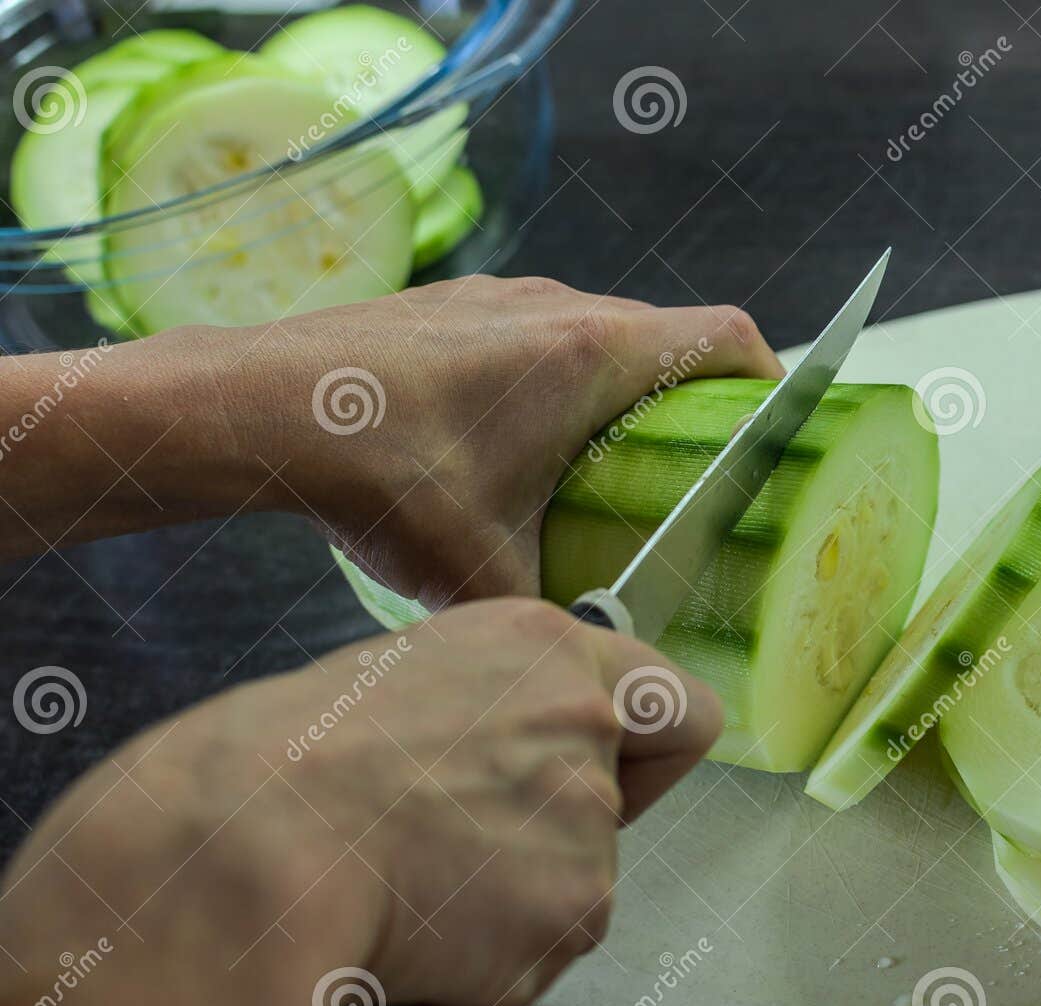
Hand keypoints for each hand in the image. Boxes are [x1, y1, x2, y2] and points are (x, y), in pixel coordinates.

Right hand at [0, 599, 721, 1005]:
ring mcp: (587, 812)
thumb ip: (494, 714)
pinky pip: (532, 967)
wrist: (239, 848)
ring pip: (571, 893)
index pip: (674, 703)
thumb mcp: (407, 687)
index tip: (604, 784)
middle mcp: (585, 717)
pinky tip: (398, 962)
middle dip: (553, 846)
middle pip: (615, 810)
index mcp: (542, 644)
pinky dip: (473, 984)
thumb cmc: (279, 767)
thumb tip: (508, 773)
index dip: (644, 755)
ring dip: (501, 919)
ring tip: (396, 908)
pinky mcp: (578, 907)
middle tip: (459, 862)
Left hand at [226, 274, 784, 606]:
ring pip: (600, 327)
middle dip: (697, 395)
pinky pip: (539, 328)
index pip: (727, 336)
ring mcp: (501, 296)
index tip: (779, 425)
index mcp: (592, 354)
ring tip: (613, 457)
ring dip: (623, 382)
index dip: (771, 376)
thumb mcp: (480, 574)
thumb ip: (549, 626)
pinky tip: (522, 439)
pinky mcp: (452, 305)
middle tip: (698, 465)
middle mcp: (557, 306)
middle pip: (669, 334)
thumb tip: (581, 669)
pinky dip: (559, 373)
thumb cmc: (379, 477)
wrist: (255, 408)